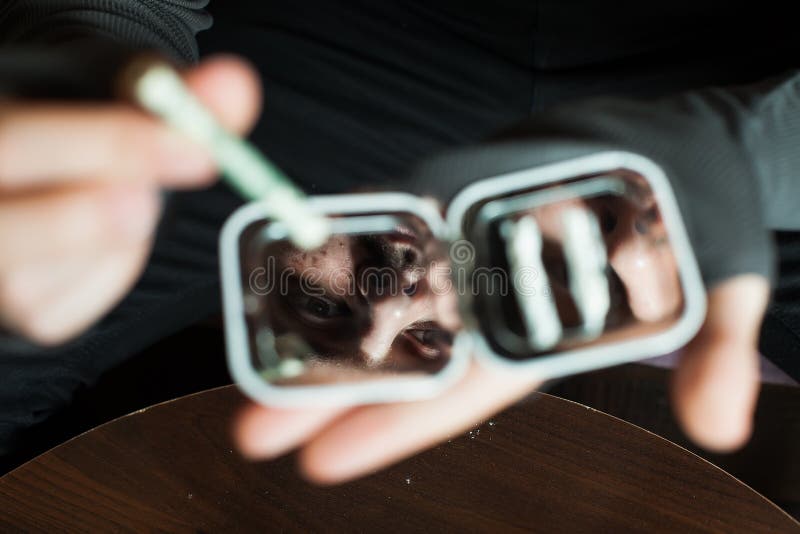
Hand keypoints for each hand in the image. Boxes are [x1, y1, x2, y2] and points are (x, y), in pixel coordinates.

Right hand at [0, 55, 260, 344]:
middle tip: (154, 196)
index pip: (17, 142)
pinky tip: (109, 233)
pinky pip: (85, 298)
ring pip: (58, 271)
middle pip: (14, 229)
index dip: (112, 147)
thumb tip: (237, 88)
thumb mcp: (113, 87)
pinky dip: (117, 264)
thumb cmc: (73, 118)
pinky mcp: (30, 317)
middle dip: (104, 213)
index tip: (195, 147)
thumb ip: (171, 91)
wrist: (40, 165)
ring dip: (119, 235)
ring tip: (125, 194)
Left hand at [233, 85, 776, 482]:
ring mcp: (469, 252)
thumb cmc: (689, 220)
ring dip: (328, 327)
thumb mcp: (715, 290)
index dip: (393, 427)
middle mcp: (492, 299)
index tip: (321, 461)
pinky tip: (301, 273)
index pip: (459, 392)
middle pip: (403, 356)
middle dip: (332, 394)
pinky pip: (398, 230)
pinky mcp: (458, 206)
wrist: (663, 150)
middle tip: (255, 429)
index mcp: (540, 333)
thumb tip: (723, 425)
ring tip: (258, 366)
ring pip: (388, 297)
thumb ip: (714, 355)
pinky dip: (352, 251)